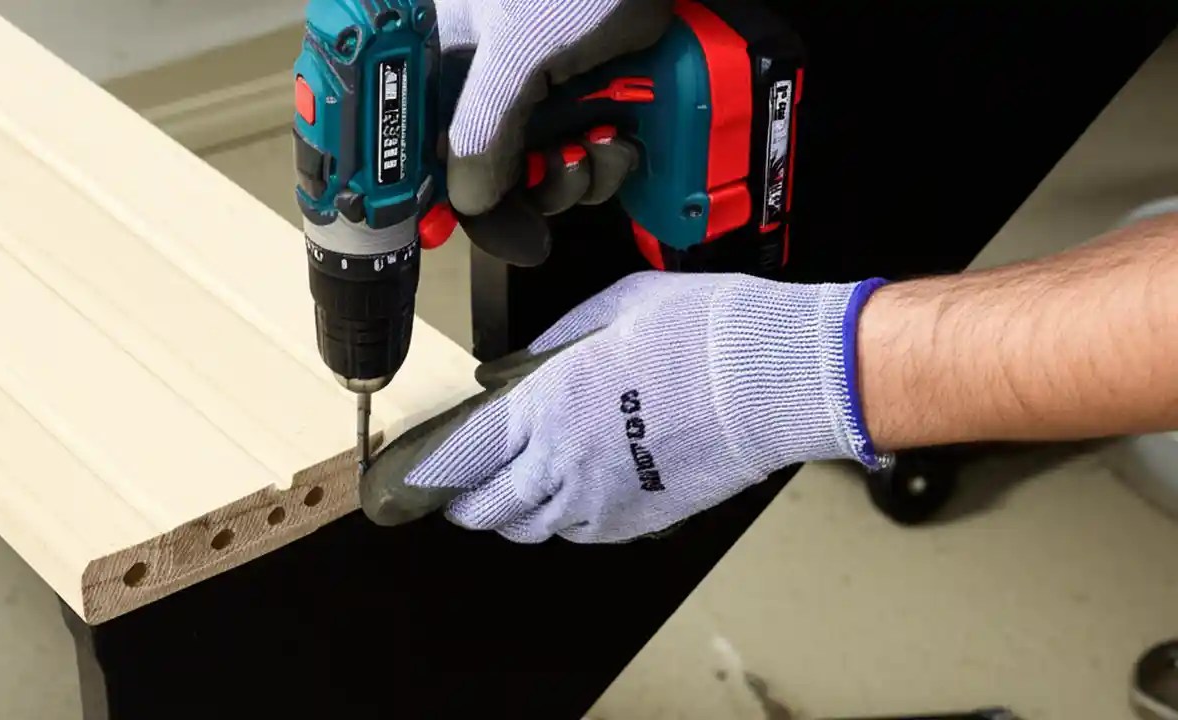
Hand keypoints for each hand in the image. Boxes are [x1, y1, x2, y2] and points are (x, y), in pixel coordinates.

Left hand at [398, 272, 886, 542]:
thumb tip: (510, 372)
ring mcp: (601, 500)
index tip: (408, 479)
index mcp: (546, 404)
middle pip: (487, 508)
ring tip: (513, 493)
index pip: (463, 455)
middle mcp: (563, 463)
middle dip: (465, 502)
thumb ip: (547, 348)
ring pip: (531, 529)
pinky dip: (563, 521)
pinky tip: (572, 496)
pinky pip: (580, 534)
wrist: (772, 377)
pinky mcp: (639, 521)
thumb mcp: (609, 309)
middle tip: (460, 490)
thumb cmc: (700, 332)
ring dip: (511, 515)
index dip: (428, 472)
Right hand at [434, 0, 672, 215]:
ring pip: (539, 183)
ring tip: (599, 142)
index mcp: (442, 66)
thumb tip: (466, 204)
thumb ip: (481, 131)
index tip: (466, 222)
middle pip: (484, 182)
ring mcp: (536, 105)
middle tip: (560, 164)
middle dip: (529, 190)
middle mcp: (483, 91)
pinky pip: (583, 168)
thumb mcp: (516, 52)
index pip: (420, 152)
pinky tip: (618, 136)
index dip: (438, 196)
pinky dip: (606, 166)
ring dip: (576, 181)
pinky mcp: (583, 112)